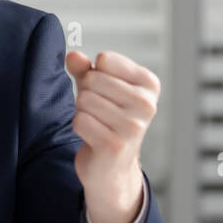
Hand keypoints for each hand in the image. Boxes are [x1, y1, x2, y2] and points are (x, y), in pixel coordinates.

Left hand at [64, 50, 159, 222]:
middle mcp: (147, 104)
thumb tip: (73, 56)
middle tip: (98, 112)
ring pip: (84, 100)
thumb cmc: (106, 120)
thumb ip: (84, 69)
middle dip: (85, 95)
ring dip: (82, 112)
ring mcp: (133, 126)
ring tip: (97, 124)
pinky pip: (80, 121)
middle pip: (92, 80)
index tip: (105, 92)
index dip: (94, 74)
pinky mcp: (115, 145)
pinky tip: (93, 137)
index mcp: (149, 84)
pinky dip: (79, 127)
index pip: (105, 60)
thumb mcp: (97, 89)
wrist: (111, 166)